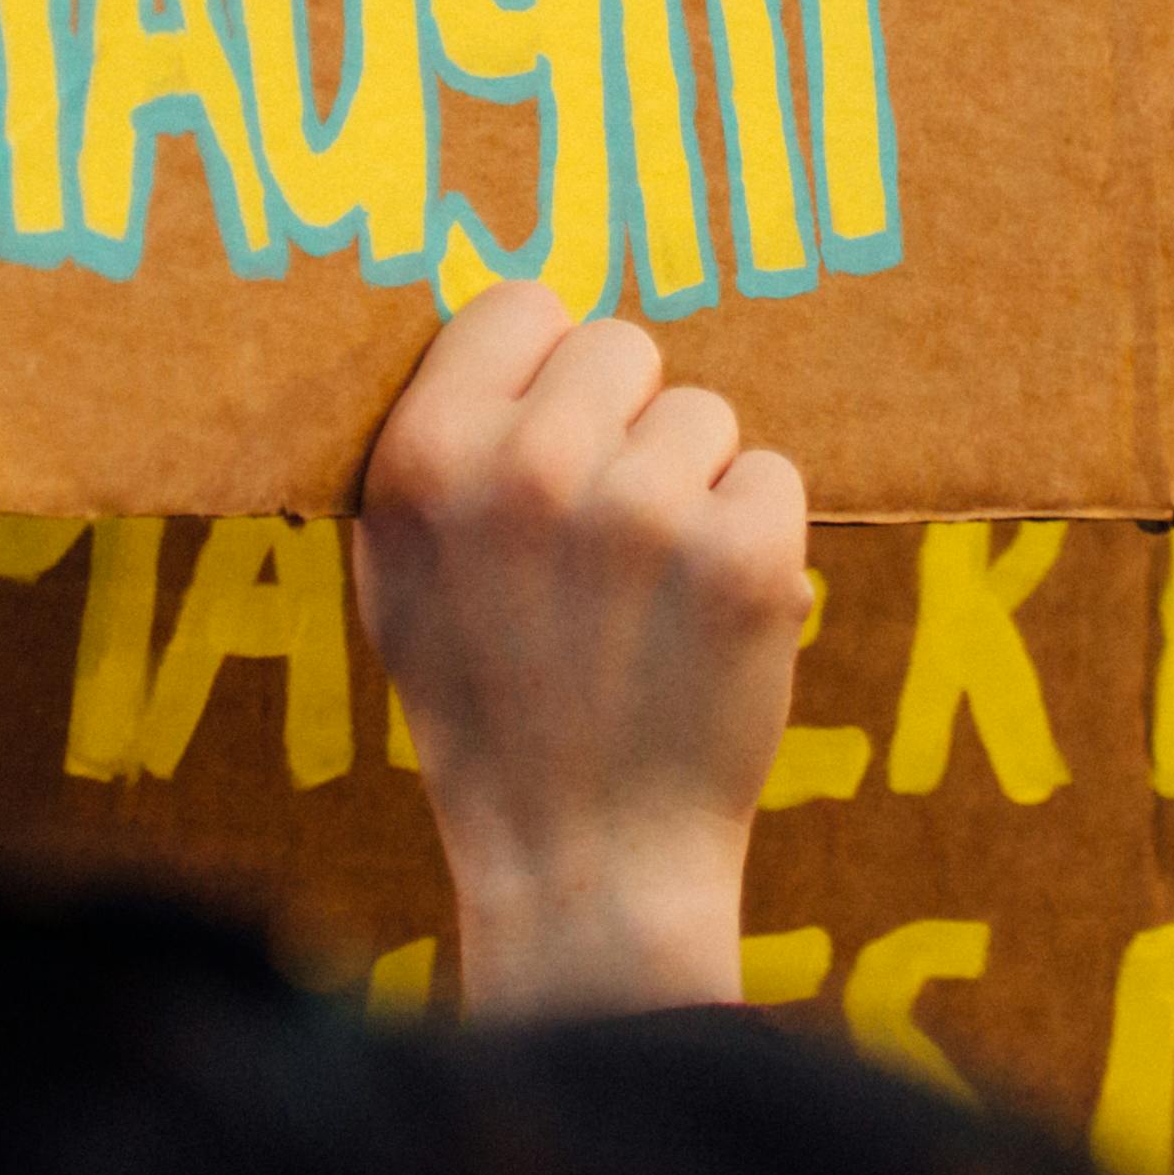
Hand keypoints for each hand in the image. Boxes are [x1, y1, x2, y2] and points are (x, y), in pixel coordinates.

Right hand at [358, 282, 809, 1017]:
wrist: (582, 868)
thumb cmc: (489, 713)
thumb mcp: (401, 575)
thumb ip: (444, 445)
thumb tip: (511, 318)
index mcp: (426, 460)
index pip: (518, 305)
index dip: (542, 369)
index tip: (550, 439)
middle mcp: (528, 469)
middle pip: (621, 344)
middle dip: (626, 423)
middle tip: (604, 538)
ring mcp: (642, 512)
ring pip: (705, 415)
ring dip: (693, 488)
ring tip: (646, 597)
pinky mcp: (744, 559)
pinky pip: (772, 479)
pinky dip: (754, 542)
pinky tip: (704, 622)